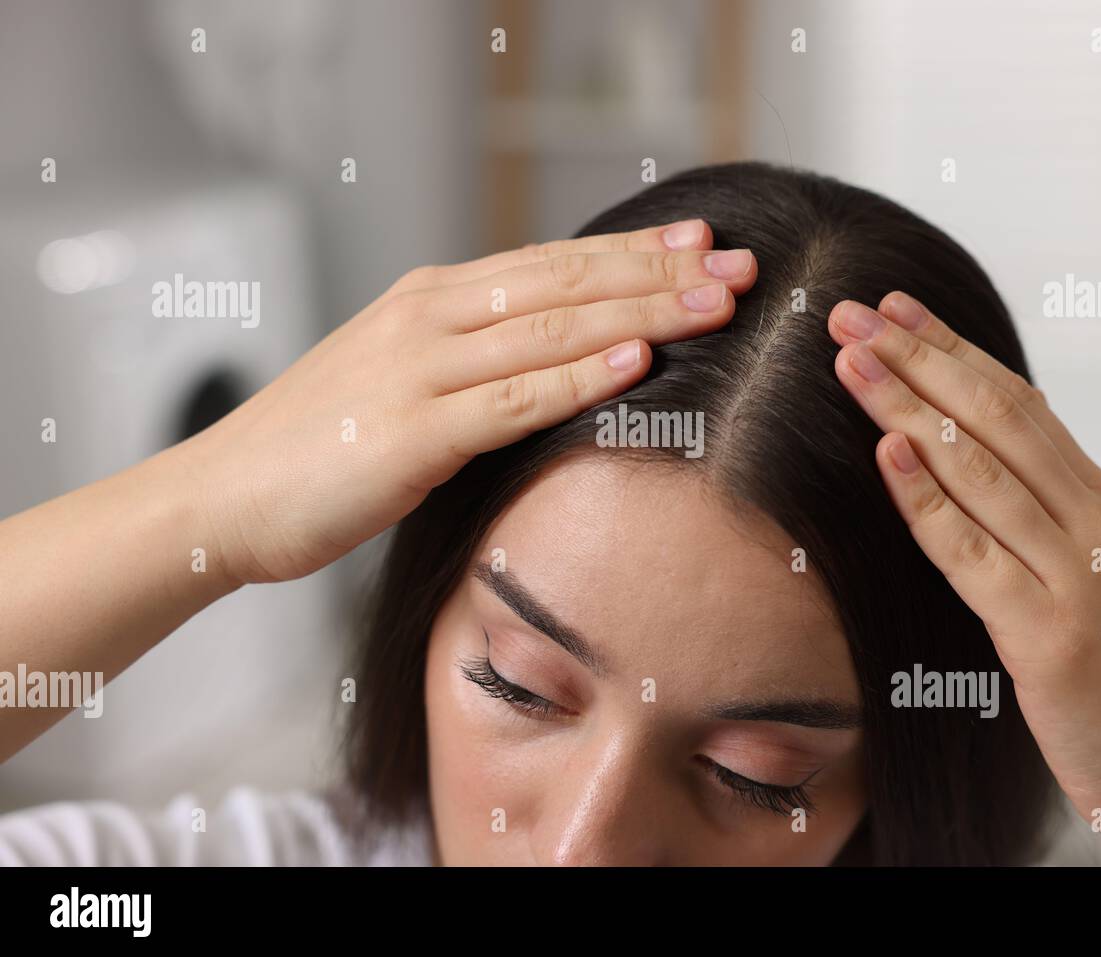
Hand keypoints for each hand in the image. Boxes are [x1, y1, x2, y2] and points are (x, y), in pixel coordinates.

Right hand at [177, 220, 756, 585]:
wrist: (223, 495)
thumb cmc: (318, 449)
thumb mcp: (405, 385)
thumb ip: (476, 365)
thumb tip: (557, 361)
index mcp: (431, 302)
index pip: (551, 263)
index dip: (632, 254)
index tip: (702, 246)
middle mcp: (429, 318)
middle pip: (564, 282)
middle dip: (659, 273)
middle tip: (739, 267)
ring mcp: (418, 369)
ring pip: (550, 328)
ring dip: (641, 311)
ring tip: (715, 302)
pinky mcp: (411, 432)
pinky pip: (512, 398)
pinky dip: (577, 375)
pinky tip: (634, 358)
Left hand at [828, 291, 1100, 863]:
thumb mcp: (1097, 570)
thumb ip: (1049, 508)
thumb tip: (994, 442)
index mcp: (1096, 500)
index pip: (1015, 400)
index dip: (951, 348)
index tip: (895, 308)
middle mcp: (1087, 520)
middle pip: (992, 416)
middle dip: (917, 358)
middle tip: (852, 313)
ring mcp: (1069, 572)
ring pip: (976, 467)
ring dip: (907, 406)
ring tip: (851, 359)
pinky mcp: (1044, 631)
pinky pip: (970, 551)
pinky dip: (926, 498)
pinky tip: (888, 454)